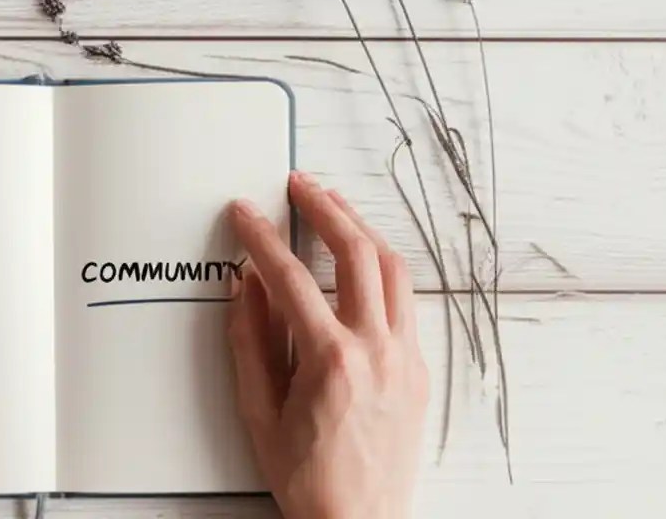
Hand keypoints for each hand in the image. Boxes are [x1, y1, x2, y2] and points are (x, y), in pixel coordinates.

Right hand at [226, 172, 428, 518]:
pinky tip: (363, 261)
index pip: (291, 276)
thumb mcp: (258, 410)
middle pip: (356, 253)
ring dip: (362, 229)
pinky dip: (383, 268)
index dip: (263, 236)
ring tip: (334, 208)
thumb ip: (250, 340)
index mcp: (332, 361)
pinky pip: (405, 300)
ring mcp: (405, 357)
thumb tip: (246, 287)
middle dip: (325, 208)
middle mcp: (377, 351)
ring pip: (393, 269)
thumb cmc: (308, 479)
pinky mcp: (419, 369)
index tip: (246, 213)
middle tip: (299, 185)